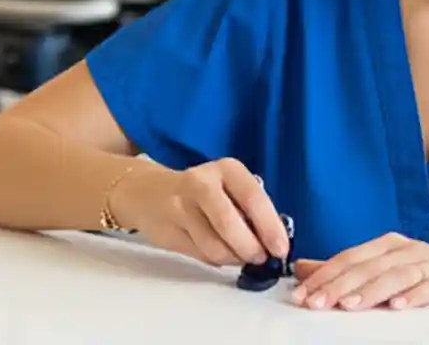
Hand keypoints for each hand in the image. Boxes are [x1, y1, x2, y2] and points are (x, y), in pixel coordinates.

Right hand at [110, 158, 290, 266]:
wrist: (148, 192)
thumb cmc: (203, 193)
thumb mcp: (229, 188)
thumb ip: (250, 210)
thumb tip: (274, 244)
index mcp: (227, 169)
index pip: (252, 198)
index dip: (269, 227)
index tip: (280, 250)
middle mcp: (201, 182)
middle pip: (230, 225)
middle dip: (249, 249)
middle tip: (258, 258)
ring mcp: (180, 206)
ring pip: (214, 247)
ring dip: (232, 258)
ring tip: (235, 254)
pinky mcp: (167, 229)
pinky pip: (199, 254)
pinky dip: (213, 259)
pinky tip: (214, 250)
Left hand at [291, 233, 428, 312]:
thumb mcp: (390, 277)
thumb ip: (349, 273)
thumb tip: (303, 269)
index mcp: (390, 246)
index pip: (350, 258)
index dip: (324, 276)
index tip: (301, 295)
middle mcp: (410, 249)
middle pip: (369, 266)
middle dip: (339, 285)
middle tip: (316, 303)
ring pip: (396, 274)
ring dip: (371, 290)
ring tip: (349, 306)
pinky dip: (415, 295)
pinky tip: (399, 307)